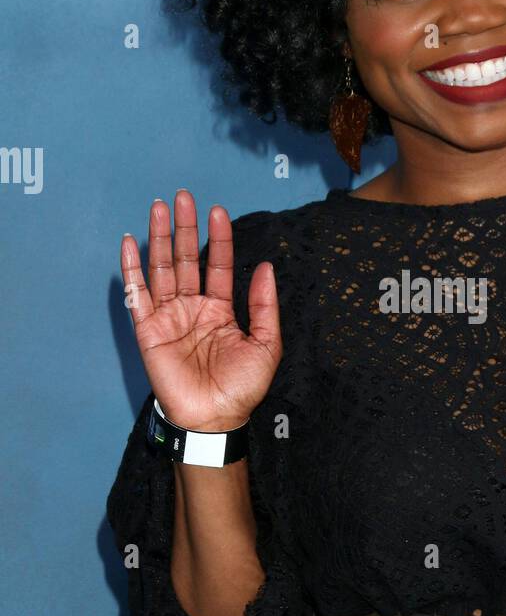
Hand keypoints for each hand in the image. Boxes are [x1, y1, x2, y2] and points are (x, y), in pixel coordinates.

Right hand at [120, 190, 281, 431]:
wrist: (215, 418)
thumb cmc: (242, 388)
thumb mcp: (266, 343)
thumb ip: (264, 304)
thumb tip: (266, 266)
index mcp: (220, 310)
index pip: (218, 265)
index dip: (219, 238)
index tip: (218, 211)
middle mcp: (192, 308)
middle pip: (187, 259)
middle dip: (185, 228)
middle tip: (183, 197)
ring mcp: (169, 317)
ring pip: (162, 268)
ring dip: (160, 238)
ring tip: (160, 208)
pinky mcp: (148, 330)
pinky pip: (137, 294)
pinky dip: (132, 269)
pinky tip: (130, 243)